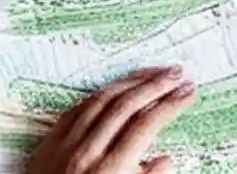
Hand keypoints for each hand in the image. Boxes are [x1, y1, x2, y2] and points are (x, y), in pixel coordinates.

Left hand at [27, 66, 195, 173]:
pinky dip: (99, 95)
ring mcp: (64, 145)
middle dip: (155, 85)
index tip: (188, 92)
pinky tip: (113, 89)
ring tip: (151, 73)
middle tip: (177, 73)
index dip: (170, 105)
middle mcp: (86, 153)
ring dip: (130, 82)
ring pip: (100, 100)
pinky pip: (76, 109)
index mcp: (109, 172)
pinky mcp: (48, 144)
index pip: (146, 126)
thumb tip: (165, 160)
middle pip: (125, 106)